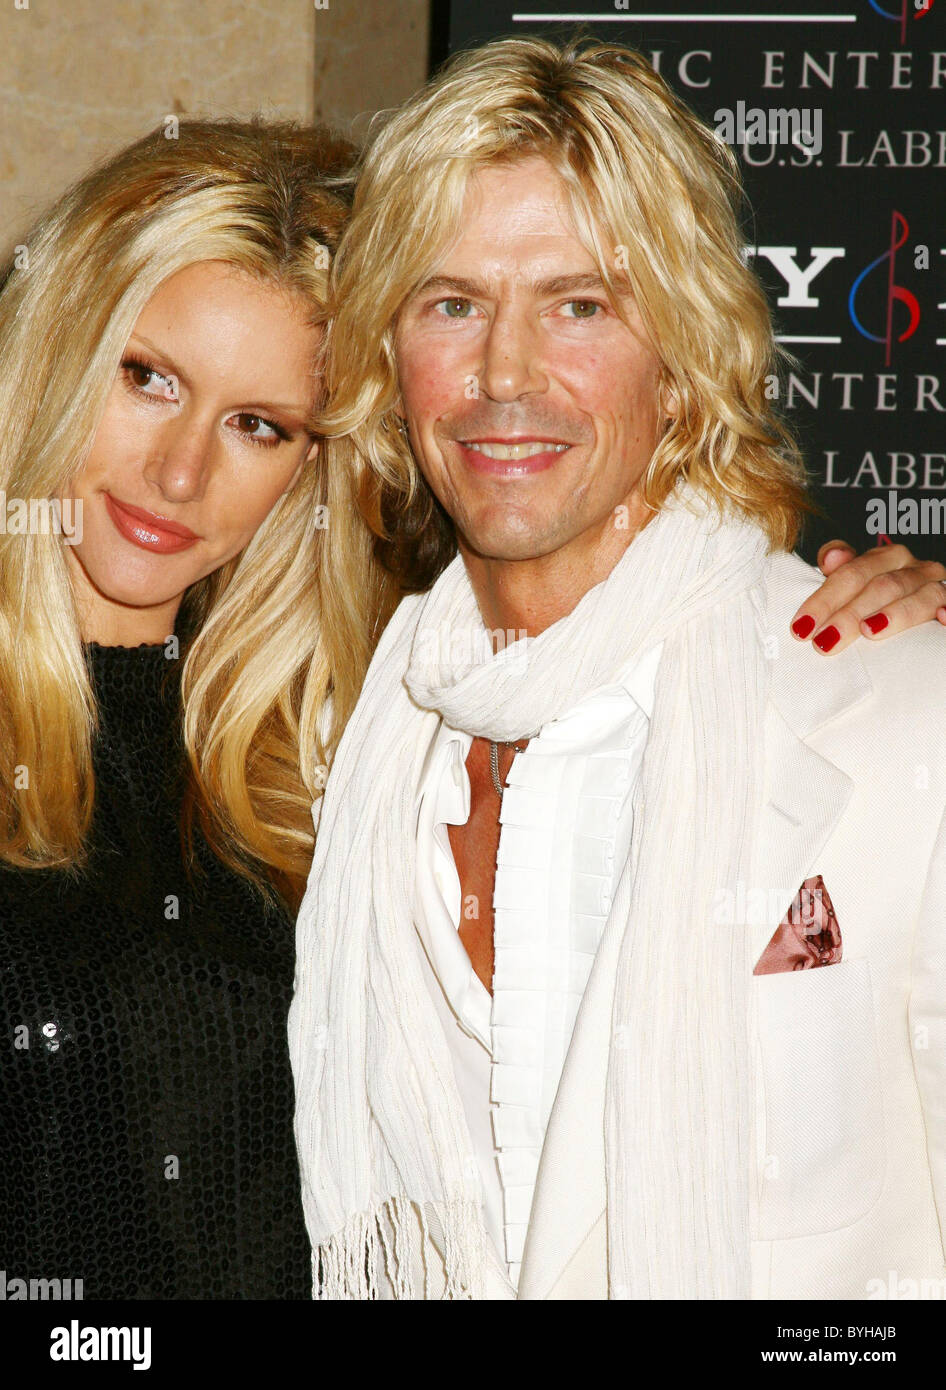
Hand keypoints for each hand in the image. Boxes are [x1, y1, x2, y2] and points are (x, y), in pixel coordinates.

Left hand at [790, 541, 945, 653]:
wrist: (910, 602)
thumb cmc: (877, 600)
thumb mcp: (856, 582)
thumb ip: (841, 570)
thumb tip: (830, 559)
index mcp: (885, 558)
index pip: (851, 573)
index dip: (825, 599)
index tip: (802, 627)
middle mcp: (914, 568)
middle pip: (881, 586)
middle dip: (850, 614)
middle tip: (824, 642)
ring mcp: (936, 587)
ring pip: (918, 597)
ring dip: (895, 614)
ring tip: (870, 630)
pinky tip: (941, 619)